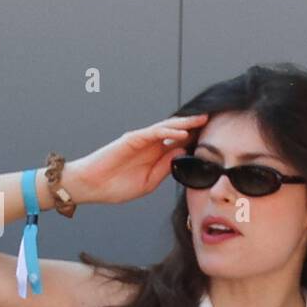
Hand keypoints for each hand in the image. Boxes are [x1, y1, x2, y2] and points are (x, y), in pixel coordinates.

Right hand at [67, 114, 207, 206]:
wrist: (92, 186)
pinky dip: (168, 132)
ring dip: (185, 124)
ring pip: (167, 128)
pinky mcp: (131, 139)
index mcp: (155, 155)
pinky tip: (182, 133)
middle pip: (176, 131)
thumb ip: (166, 167)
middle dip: (194, 126)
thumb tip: (184, 153)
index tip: (214, 138)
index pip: (179, 143)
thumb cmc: (117, 185)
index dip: (195, 139)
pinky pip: (153, 133)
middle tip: (213, 121)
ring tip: (202, 120)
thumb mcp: (150, 182)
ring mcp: (141, 140)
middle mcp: (150, 144)